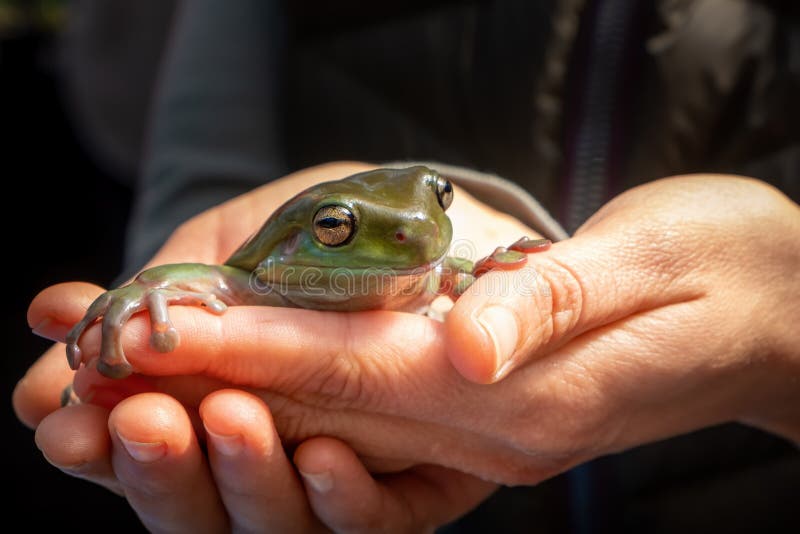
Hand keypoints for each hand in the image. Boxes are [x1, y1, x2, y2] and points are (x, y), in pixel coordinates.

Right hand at [16, 161, 517, 530]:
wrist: (421, 220)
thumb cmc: (313, 231)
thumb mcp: (221, 246)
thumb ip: (145, 303)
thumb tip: (40, 344)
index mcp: (215, 411)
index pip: (146, 456)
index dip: (102, 450)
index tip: (69, 421)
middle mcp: (273, 458)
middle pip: (202, 508)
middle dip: (165, 470)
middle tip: (146, 420)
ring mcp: (341, 477)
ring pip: (278, 523)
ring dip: (248, 478)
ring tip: (233, 417)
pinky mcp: (415, 485)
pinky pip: (379, 520)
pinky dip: (346, 500)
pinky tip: (326, 457)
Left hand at [26, 173, 799, 489]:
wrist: (774, 310)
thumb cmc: (725, 268)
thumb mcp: (652, 264)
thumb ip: (552, 304)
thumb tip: (467, 340)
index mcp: (526, 397)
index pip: (360, 372)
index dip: (253, 347)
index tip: (156, 324)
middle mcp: (491, 431)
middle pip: (324, 405)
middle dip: (209, 378)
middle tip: (101, 350)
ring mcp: (484, 432)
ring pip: (332, 418)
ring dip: (231, 391)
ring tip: (133, 366)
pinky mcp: (484, 414)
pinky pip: (368, 414)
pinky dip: (290, 389)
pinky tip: (235, 372)